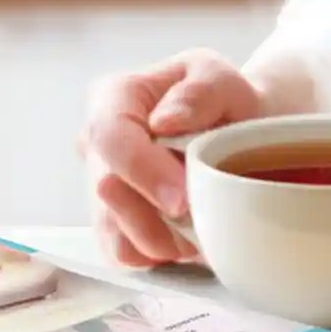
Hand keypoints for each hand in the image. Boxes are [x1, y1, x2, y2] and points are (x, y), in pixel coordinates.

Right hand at [80, 49, 261, 267]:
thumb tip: (164, 121)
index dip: (141, 172)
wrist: (235, 130)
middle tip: (207, 216)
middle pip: (108, 192)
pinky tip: (186, 236)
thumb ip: (200, 92)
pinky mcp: (112, 224)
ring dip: (164, 239)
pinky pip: (124, 254)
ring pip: (114, 231)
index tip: (181, 200)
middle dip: (159, 215)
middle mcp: (94, 145)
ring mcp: (98, 187)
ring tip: (203, 222)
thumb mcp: (221, 77)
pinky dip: (161, 254)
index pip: (110, 138)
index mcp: (112, 98)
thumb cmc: (225, 101)